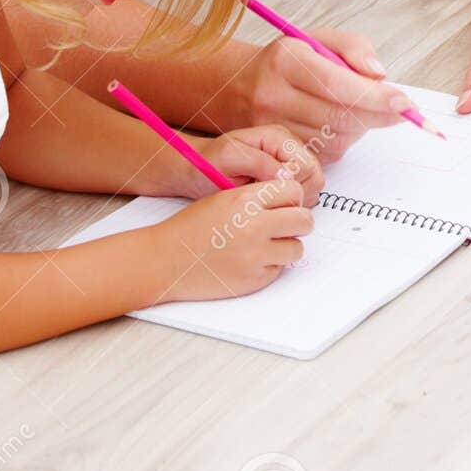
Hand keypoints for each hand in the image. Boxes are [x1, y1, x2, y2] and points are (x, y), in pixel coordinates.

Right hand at [150, 177, 312, 303]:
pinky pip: (279, 270)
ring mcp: (255, 256)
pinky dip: (270, 266)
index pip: (293, 191)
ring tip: (267, 245)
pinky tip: (250, 261)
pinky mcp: (253, 280)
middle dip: (297, 222)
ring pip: (297, 248)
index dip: (291, 198)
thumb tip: (291, 201)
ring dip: (287, 247)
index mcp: (246, 200)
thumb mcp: (224, 198)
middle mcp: (254, 226)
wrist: (166, 260)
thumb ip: (258, 198)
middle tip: (285, 225)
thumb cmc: (192, 227)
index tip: (285, 204)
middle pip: (304, 220)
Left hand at [182, 126, 324, 205]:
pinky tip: (267, 201)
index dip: (293, 184)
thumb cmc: (209, 162)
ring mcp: (289, 162)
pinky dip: (288, 202)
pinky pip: (301, 194)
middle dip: (295, 193)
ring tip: (264, 198)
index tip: (267, 191)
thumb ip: (259, 163)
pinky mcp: (286, 177)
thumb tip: (286, 177)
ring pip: (312, 187)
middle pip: (315, 176)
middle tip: (266, 198)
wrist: (196, 169)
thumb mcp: (229, 158)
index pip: (307, 165)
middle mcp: (289, 147)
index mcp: (278, 137)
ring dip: (292, 199)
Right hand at [229, 28, 414, 160]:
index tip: (404, 102)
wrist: (239, 87)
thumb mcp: (319, 39)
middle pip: (340, 116)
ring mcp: (273, 126)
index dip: (375, 96)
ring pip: (336, 139)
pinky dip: (343, 140)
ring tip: (358, 108)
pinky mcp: (278, 151)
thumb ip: (354, 48)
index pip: (337, 83)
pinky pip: (326, 154)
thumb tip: (379, 75)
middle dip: (378, 115)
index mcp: (286, 60)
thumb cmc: (288, 61)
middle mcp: (274, 95)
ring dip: (361, 127)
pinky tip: (339, 123)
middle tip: (400, 109)